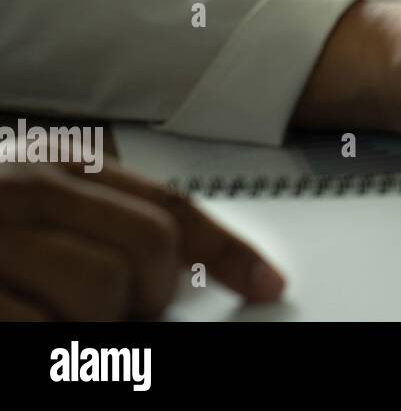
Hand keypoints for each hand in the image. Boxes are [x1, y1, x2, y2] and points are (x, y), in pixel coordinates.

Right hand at [0, 159, 283, 319]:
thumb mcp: (38, 211)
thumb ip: (107, 225)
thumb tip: (184, 274)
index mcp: (57, 165)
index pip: (169, 205)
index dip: (228, 249)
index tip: (267, 283)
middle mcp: (26, 190)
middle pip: (149, 246)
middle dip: (149, 295)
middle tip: (122, 314)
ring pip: (103, 290)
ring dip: (97, 325)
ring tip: (59, 317)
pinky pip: (44, 329)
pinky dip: (51, 342)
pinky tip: (31, 325)